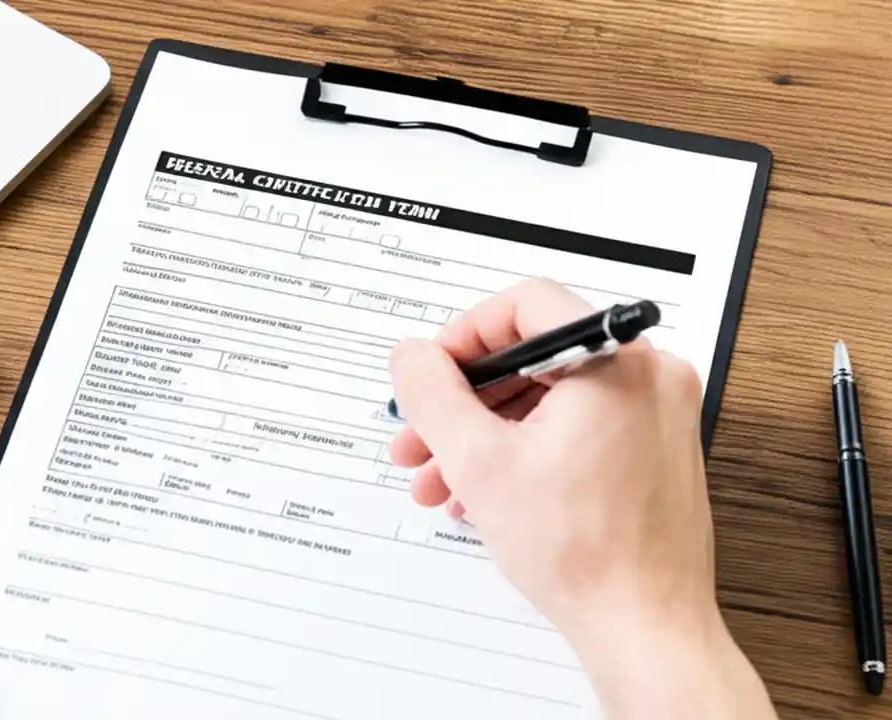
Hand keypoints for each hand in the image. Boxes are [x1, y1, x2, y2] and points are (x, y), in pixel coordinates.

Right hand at [388, 278, 774, 718]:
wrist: (644, 626)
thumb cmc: (586, 554)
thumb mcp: (478, 461)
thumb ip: (433, 394)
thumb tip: (412, 358)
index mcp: (616, 362)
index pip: (526, 305)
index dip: (465, 335)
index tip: (433, 371)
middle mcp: (649, 377)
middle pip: (533, 358)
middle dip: (463, 401)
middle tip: (422, 435)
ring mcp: (657, 415)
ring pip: (549, 399)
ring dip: (485, 433)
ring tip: (442, 477)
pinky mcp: (653, 450)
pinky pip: (576, 428)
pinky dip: (526, 450)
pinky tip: (484, 492)